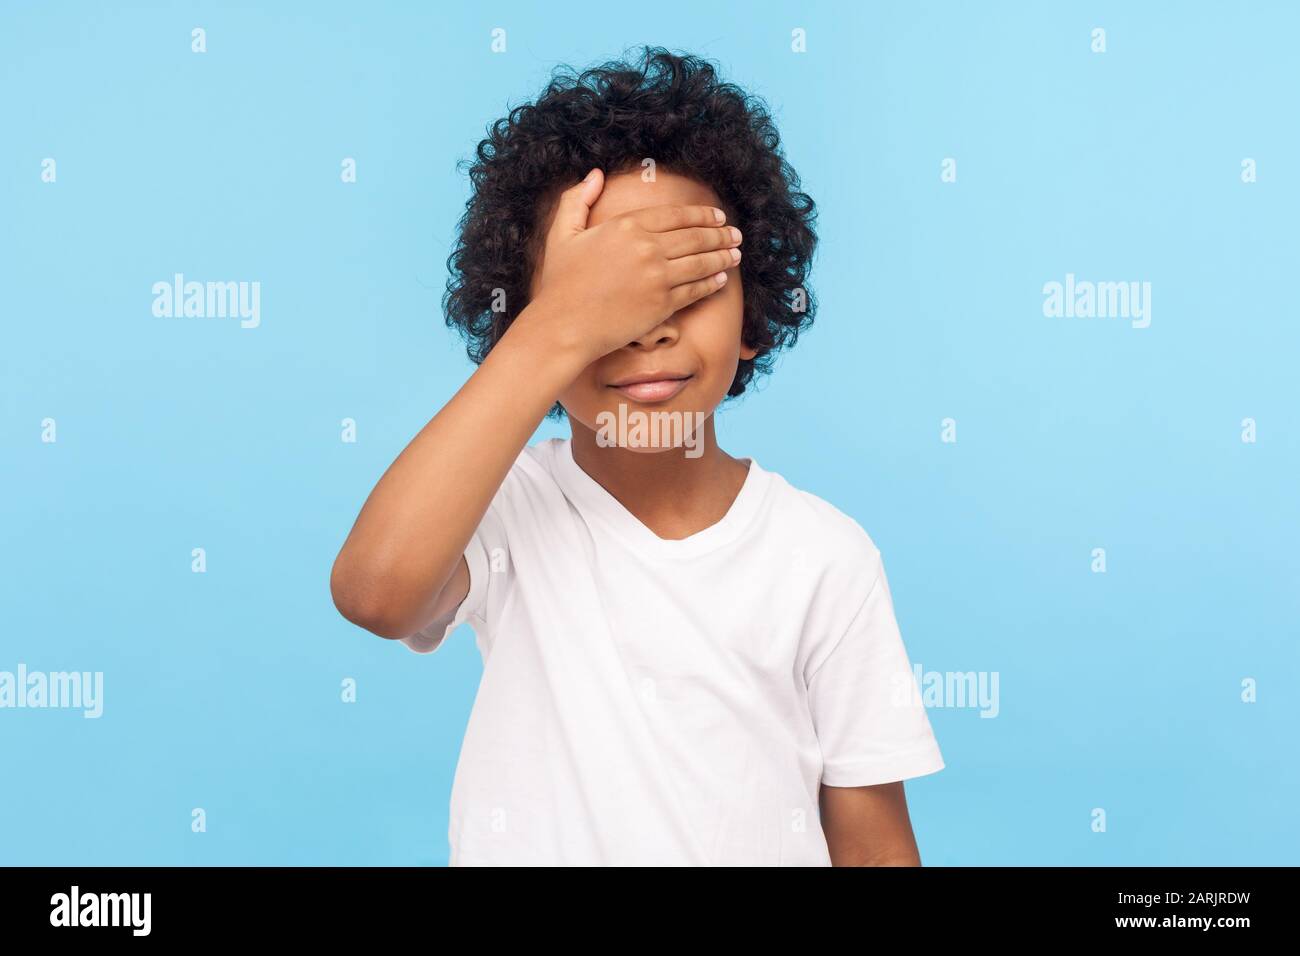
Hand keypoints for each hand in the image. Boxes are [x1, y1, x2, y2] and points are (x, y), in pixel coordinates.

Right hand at [523, 168, 742, 361]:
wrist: (565, 326)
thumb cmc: (560, 282)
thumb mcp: (562, 233)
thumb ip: (576, 199)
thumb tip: (595, 175)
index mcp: (626, 226)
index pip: (676, 215)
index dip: (701, 214)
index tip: (717, 216)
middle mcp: (646, 247)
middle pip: (695, 237)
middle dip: (720, 234)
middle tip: (735, 234)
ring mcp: (657, 277)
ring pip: (701, 262)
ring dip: (723, 256)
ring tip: (735, 253)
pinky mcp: (663, 304)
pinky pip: (695, 289)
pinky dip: (712, 282)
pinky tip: (722, 278)